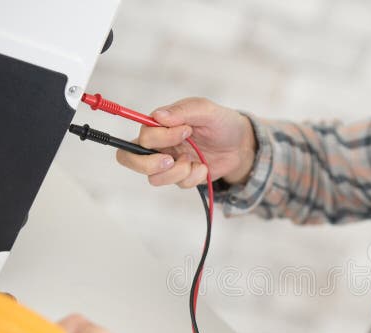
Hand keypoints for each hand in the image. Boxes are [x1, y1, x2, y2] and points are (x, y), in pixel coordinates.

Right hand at [115, 97, 257, 188]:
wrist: (241, 145)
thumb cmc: (221, 122)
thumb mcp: (206, 110)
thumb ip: (182, 112)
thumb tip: (158, 116)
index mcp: (159, 125)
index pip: (140, 135)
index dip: (159, 138)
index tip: (186, 131)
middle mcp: (159, 144)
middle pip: (129, 159)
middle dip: (148, 164)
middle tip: (172, 160)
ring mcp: (169, 162)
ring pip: (154, 178)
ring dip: (177, 173)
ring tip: (195, 162)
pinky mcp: (182, 176)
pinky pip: (179, 184)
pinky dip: (194, 177)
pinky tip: (204, 167)